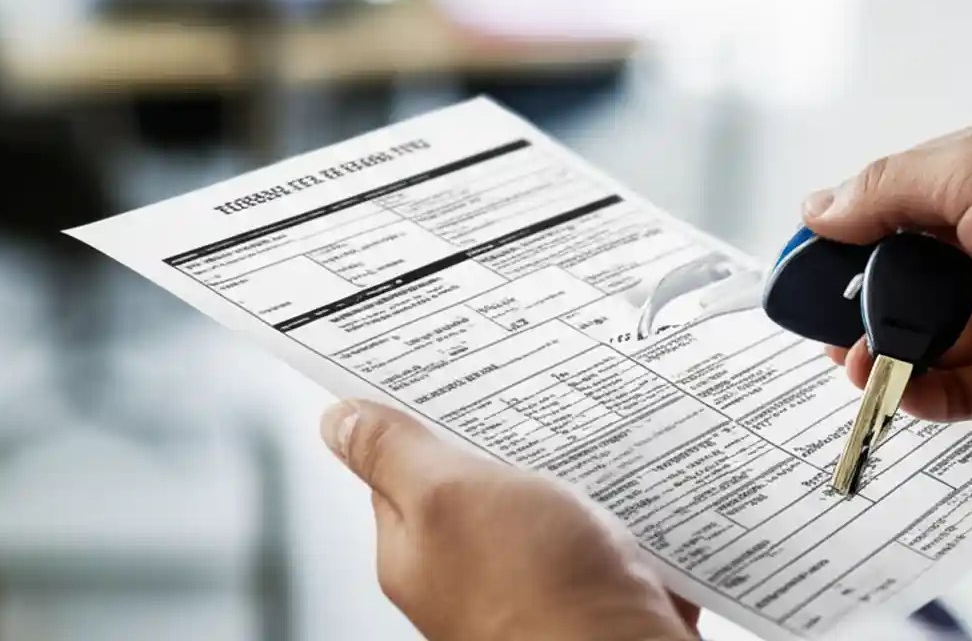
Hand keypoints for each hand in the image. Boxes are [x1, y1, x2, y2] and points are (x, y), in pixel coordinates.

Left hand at [320, 399, 699, 640]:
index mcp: (418, 550)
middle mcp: (470, 575)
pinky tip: (633, 498)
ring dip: (576, 478)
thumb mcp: (449, 496)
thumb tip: (339, 420)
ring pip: (552, 506)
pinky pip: (607, 535)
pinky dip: (622, 514)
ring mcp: (535, 586)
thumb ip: (395, 455)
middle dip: (516, 445)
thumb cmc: (537, 594)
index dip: (426, 420)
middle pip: (483, 484)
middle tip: (542, 406)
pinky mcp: (593, 593)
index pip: (404, 467)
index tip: (453, 376)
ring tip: (595, 454)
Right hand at [804, 106, 971, 420]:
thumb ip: (888, 189)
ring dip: (877, 350)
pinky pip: (952, 390)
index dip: (841, 233)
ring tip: (855, 359)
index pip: (890, 208)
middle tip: (822, 320)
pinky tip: (893, 386)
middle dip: (852, 301)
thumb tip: (823, 206)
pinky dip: (915, 393)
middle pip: (896, 280)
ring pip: (917, 339)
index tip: (802, 258)